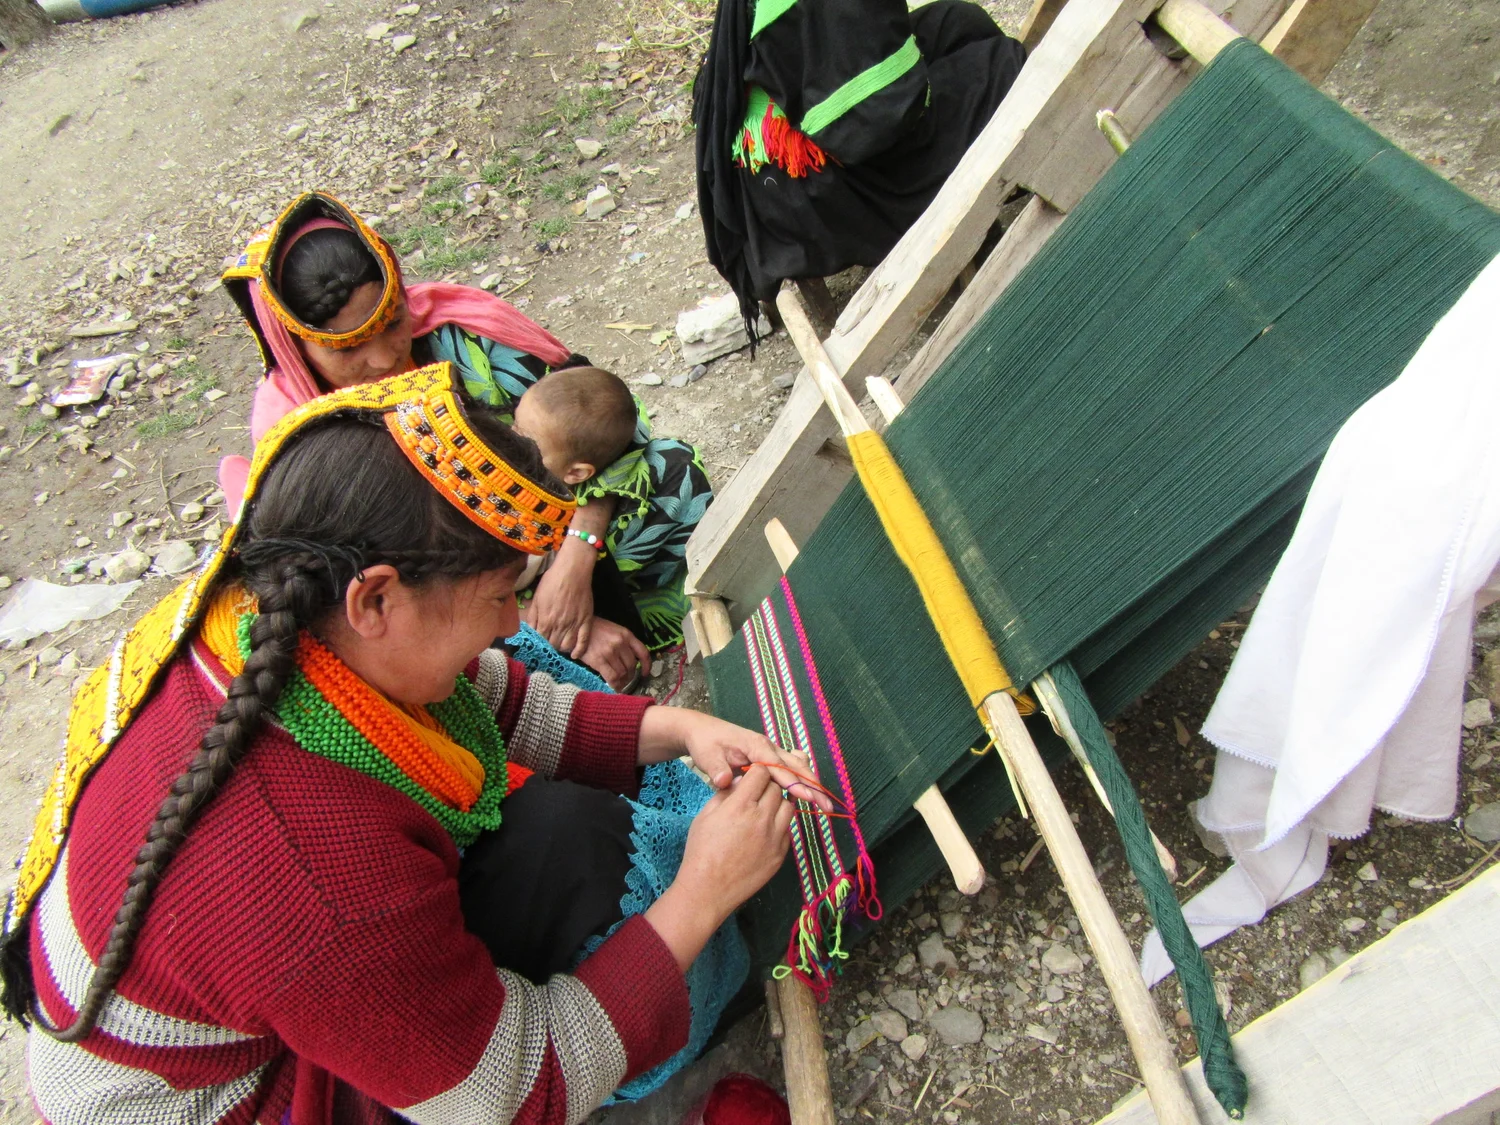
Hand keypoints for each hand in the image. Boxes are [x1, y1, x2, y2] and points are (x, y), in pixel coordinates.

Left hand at [528, 543, 595, 656]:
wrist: (572, 571)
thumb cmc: (552, 581)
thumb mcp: (537, 598)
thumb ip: (533, 617)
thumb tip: (530, 631)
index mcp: (546, 620)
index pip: (541, 641)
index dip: (540, 643)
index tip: (540, 643)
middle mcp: (560, 626)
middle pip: (554, 645)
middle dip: (550, 646)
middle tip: (550, 643)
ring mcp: (574, 624)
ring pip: (567, 645)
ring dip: (562, 649)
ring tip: (560, 645)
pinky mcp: (586, 621)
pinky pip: (584, 640)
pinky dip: (580, 650)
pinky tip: (575, 655)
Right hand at [575, 616, 650, 690]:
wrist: (574, 629)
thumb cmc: (594, 630)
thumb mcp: (613, 630)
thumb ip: (624, 642)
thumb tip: (631, 662)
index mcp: (626, 634)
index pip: (643, 652)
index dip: (647, 666)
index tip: (645, 673)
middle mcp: (620, 642)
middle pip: (632, 665)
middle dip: (630, 675)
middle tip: (626, 679)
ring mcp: (610, 652)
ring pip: (623, 673)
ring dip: (623, 681)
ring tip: (619, 683)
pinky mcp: (599, 660)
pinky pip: (612, 678)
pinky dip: (616, 685)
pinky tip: (615, 687)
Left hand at [639, 708, 832, 810]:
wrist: (702, 730)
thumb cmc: (705, 743)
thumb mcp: (706, 755)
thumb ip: (716, 768)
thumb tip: (724, 782)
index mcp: (755, 745)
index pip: (779, 767)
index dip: (794, 783)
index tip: (808, 798)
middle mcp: (768, 747)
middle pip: (796, 767)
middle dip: (812, 786)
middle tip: (827, 806)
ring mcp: (770, 751)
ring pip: (798, 766)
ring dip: (812, 784)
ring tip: (825, 804)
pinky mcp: (769, 758)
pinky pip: (791, 768)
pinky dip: (803, 779)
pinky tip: (811, 794)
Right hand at [644, 766, 793, 969]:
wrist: (708, 889)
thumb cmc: (701, 850)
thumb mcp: (706, 815)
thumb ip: (726, 793)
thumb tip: (741, 781)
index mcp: (741, 805)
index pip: (762, 773)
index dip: (757, 772)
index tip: (752, 776)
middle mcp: (762, 818)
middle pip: (777, 788)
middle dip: (767, 786)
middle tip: (757, 793)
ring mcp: (774, 837)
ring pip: (788, 807)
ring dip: (778, 804)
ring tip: (763, 811)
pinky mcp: (780, 854)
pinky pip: (787, 830)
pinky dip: (779, 825)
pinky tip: (765, 831)